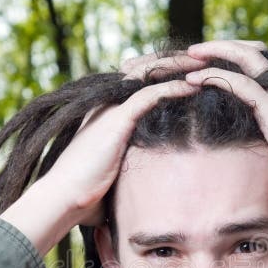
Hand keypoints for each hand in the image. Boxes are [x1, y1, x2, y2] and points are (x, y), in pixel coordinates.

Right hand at [0, 77, 198, 254]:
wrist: (63, 200)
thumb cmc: (83, 198)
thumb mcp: (112, 181)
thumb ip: (129, 178)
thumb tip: (144, 203)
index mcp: (104, 114)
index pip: (136, 83)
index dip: (161, 75)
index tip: (188, 77)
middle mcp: (105, 104)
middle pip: (143, 70)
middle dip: (172, 64)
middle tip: (201, 64)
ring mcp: (109, 109)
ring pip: (148, 74)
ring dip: (177, 68)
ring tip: (204, 66)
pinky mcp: (116, 119)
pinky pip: (150, 94)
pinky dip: (174, 88)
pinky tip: (194, 86)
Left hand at [183, 40, 267, 199]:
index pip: (263, 65)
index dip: (240, 59)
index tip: (216, 63)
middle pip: (253, 53)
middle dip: (225, 47)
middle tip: (198, 53)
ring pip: (245, 59)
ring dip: (215, 53)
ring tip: (190, 56)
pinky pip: (239, 84)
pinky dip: (215, 78)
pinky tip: (194, 80)